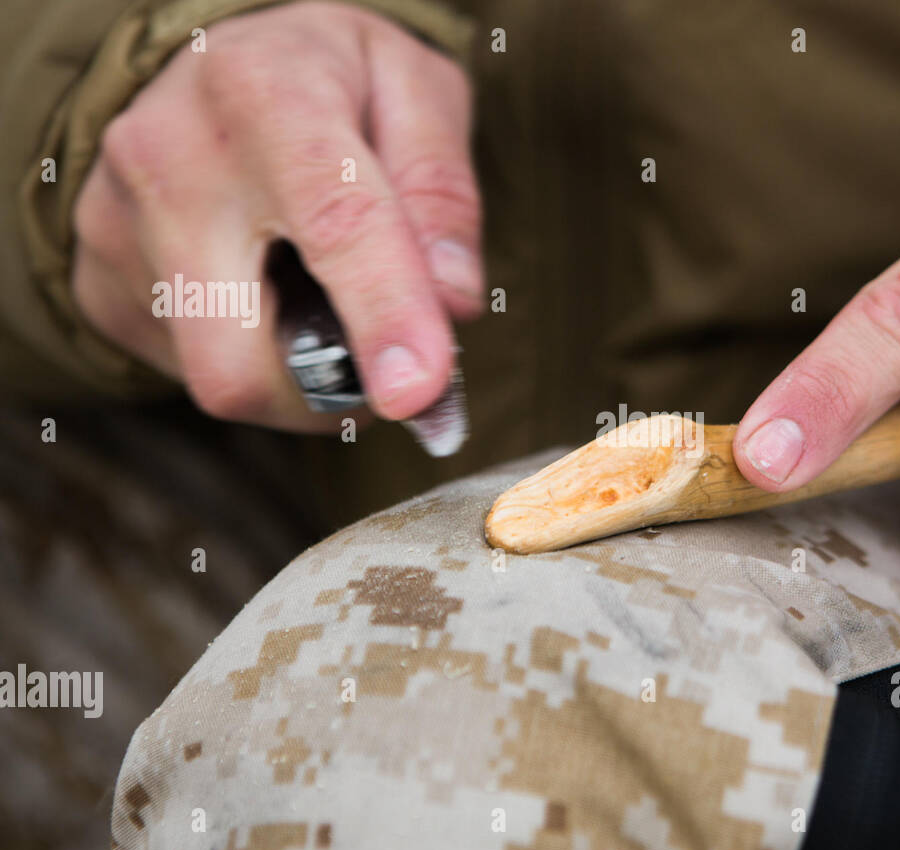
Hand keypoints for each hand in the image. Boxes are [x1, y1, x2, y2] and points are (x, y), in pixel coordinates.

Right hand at [72, 1, 481, 429]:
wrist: (209, 60)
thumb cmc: (330, 79)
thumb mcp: (414, 90)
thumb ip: (441, 192)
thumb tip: (452, 304)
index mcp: (265, 91)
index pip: (333, 224)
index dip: (383, 317)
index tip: (421, 391)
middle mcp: (168, 158)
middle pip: (241, 353)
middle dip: (330, 392)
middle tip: (393, 368)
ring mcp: (117, 226)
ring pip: (220, 377)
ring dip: (301, 375)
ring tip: (328, 303)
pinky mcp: (99, 283)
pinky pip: (190, 370)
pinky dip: (254, 360)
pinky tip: (269, 296)